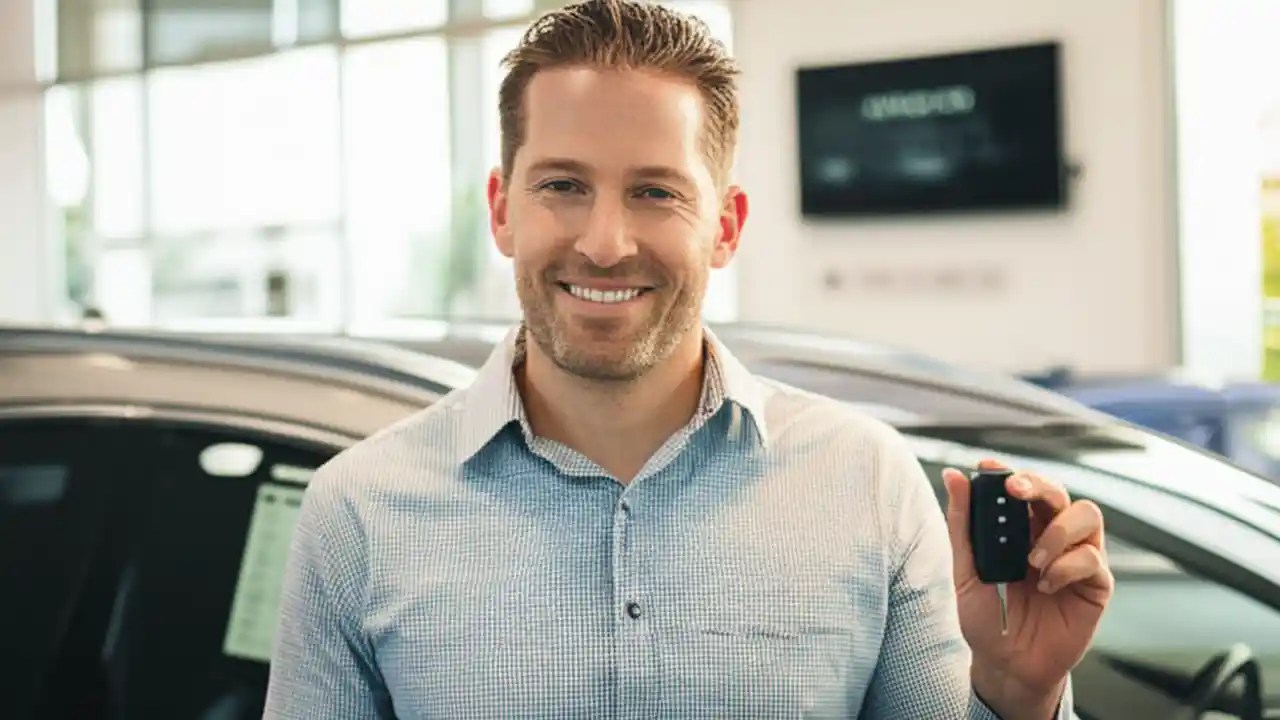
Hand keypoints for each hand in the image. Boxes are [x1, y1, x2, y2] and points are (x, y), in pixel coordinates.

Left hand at [942, 459, 1113, 719]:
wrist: (1006, 664)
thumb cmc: (985, 617)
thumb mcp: (964, 571)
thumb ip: (962, 525)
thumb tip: (953, 477)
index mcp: (1019, 529)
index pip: (1022, 488)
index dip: (1009, 471)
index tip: (988, 465)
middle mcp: (1051, 536)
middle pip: (1058, 491)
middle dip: (1038, 484)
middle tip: (1015, 491)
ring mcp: (1076, 557)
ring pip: (1087, 514)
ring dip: (1056, 531)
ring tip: (1032, 560)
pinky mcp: (1096, 583)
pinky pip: (1092, 558)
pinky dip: (1066, 567)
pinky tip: (1046, 586)